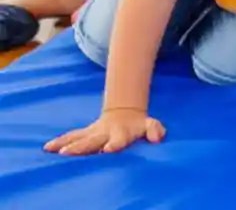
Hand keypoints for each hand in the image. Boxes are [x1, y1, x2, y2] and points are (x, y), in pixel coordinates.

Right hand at [43, 108, 165, 155]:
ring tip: (54, 150)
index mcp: (121, 133)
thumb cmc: (138, 125)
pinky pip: (72, 136)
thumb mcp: (151, 125)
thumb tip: (157, 138)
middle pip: (92, 141)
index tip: (108, 150)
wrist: (125, 113)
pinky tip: (48, 148)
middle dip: (81, 146)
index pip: (119, 140)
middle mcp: (105, 133)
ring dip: (67, 144)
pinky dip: (60, 141)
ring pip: (78, 137)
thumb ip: (154, 130)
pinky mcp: (85, 133)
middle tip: (68, 152)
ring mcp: (93, 133)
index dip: (114, 144)